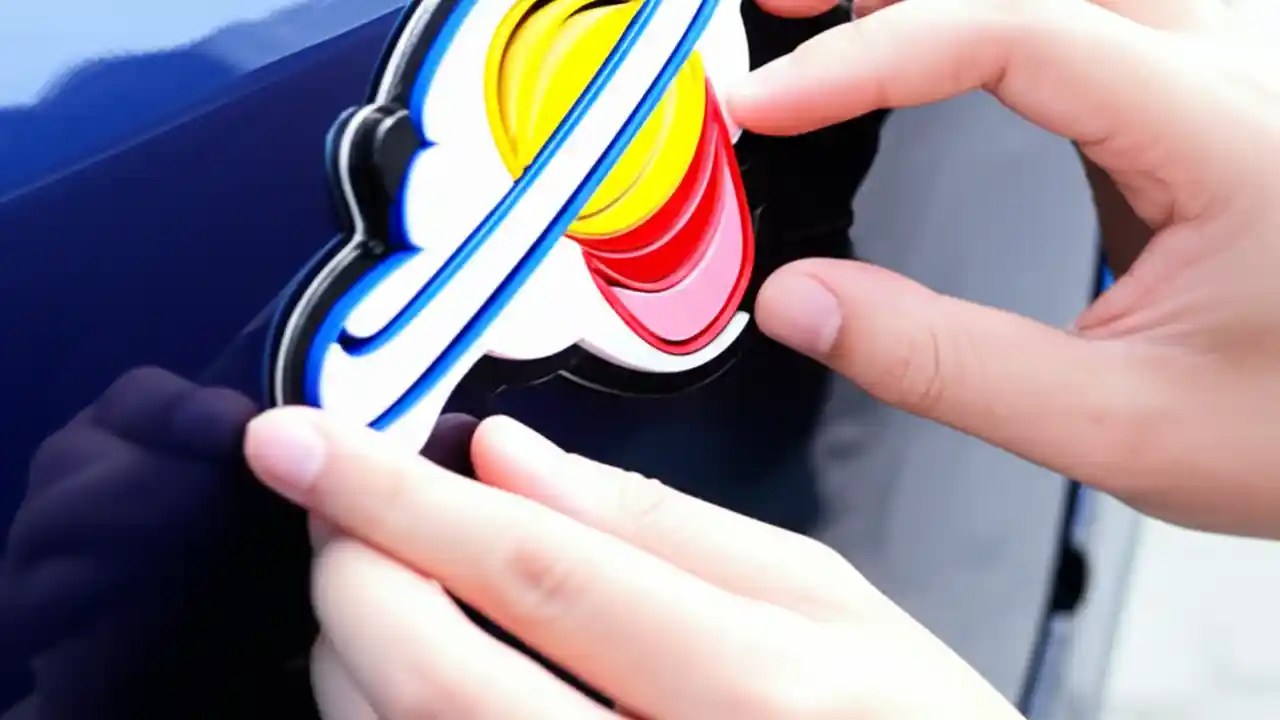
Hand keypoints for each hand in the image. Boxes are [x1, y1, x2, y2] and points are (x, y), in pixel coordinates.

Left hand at [244, 408, 1021, 718]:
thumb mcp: (827, 598)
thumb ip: (665, 525)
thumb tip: (513, 459)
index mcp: (758, 687)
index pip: (537, 566)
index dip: (397, 494)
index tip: (308, 442)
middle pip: (441, 682)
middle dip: (351, 575)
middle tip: (329, 509)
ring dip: (349, 653)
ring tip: (375, 581)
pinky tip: (398, 674)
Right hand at [729, 0, 1279, 537]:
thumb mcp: (1117, 425)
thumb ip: (941, 363)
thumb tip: (798, 303)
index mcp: (1226, 130)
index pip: (1012, 34)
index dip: (866, 59)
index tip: (764, 106)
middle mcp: (1238, 55)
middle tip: (777, 13)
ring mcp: (1229, 47)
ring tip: (822, 15)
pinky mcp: (1202, 68)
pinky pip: (1081, 3)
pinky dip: (974, 11)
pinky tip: (913, 39)